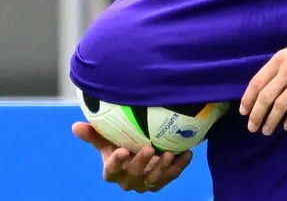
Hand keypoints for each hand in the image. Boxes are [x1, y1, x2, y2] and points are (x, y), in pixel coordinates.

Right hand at [73, 122, 190, 192]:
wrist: (142, 152)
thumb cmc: (121, 144)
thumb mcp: (108, 139)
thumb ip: (94, 134)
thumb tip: (76, 126)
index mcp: (113, 171)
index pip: (111, 171)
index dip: (116, 163)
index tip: (122, 151)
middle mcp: (128, 180)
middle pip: (133, 175)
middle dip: (141, 163)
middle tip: (149, 148)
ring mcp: (146, 182)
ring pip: (153, 180)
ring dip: (162, 168)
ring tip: (169, 154)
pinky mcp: (162, 181)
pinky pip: (172, 176)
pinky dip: (180, 166)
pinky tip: (187, 154)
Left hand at [240, 21, 286, 134]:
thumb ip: (280, 65)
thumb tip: (267, 84)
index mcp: (279, 59)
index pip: (257, 82)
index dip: (248, 99)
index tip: (244, 112)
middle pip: (265, 97)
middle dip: (256, 115)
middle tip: (252, 127)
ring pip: (280, 105)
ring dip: (271, 120)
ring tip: (267, 130)